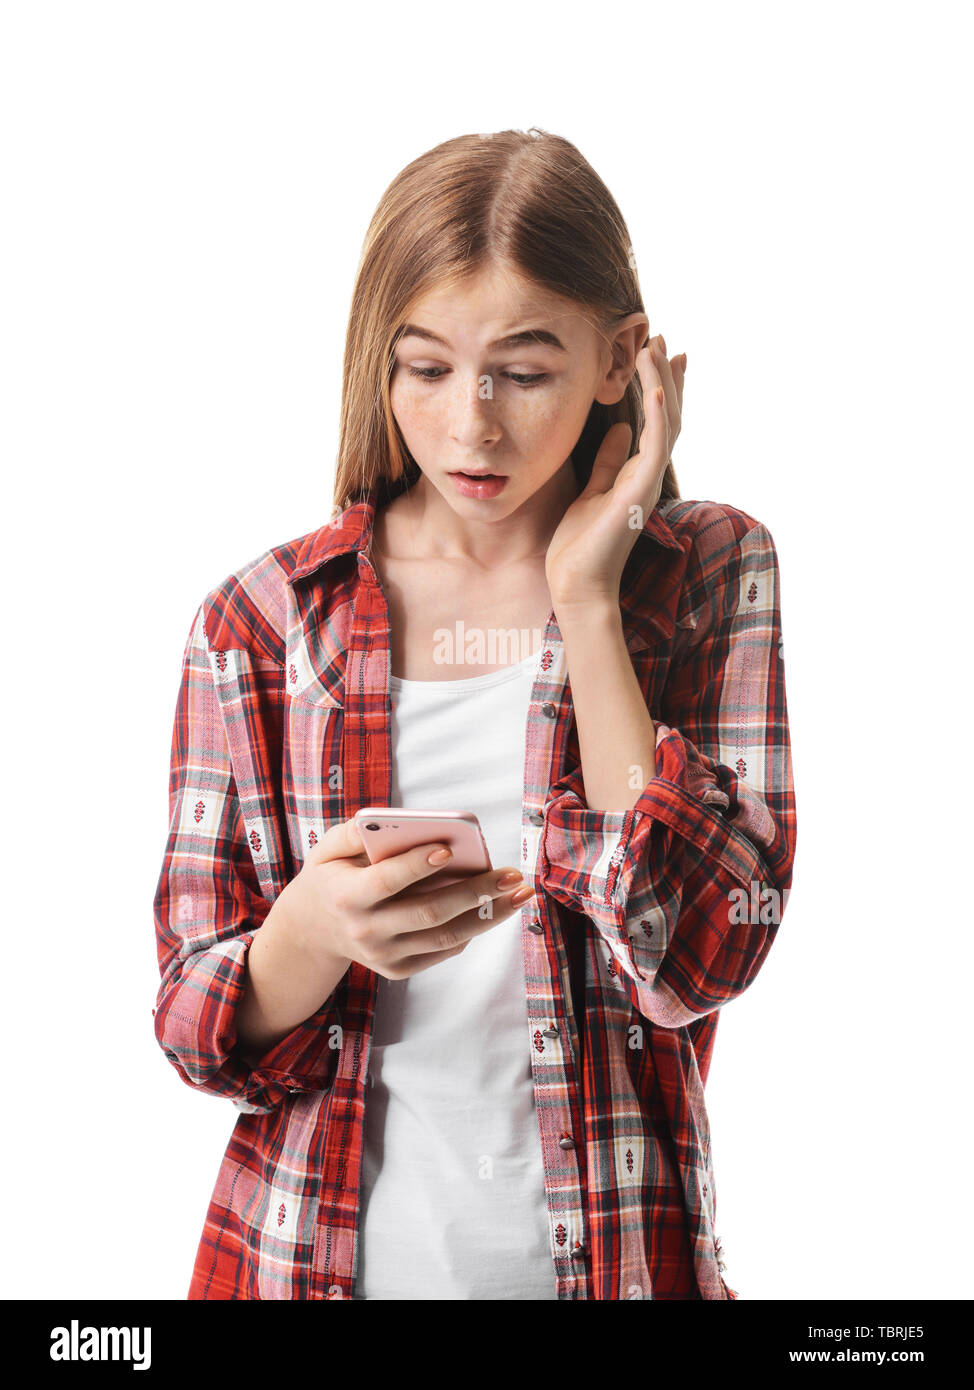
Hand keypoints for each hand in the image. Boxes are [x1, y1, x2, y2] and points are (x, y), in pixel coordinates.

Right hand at [281, 817, 536, 980]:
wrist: (312, 930)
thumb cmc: (332, 875)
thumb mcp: (329, 848)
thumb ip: (357, 831)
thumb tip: (402, 820)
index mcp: (346, 896)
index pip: (386, 881)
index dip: (417, 865)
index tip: (450, 848)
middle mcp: (365, 931)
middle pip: (428, 913)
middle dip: (474, 892)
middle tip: (511, 874)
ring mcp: (382, 956)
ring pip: (445, 937)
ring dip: (488, 916)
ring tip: (519, 893)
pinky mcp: (398, 970)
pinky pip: (443, 951)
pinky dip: (472, 929)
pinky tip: (494, 909)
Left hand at [545, 333, 685, 608]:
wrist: (577, 583)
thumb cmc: (579, 546)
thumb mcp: (591, 491)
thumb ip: (608, 460)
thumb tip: (619, 430)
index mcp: (636, 472)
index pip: (656, 422)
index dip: (659, 387)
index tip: (656, 354)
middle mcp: (648, 473)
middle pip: (669, 415)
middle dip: (666, 376)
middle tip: (662, 339)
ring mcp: (648, 481)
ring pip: (667, 422)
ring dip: (662, 383)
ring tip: (655, 346)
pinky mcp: (640, 490)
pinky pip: (656, 445)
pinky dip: (659, 415)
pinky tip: (656, 387)